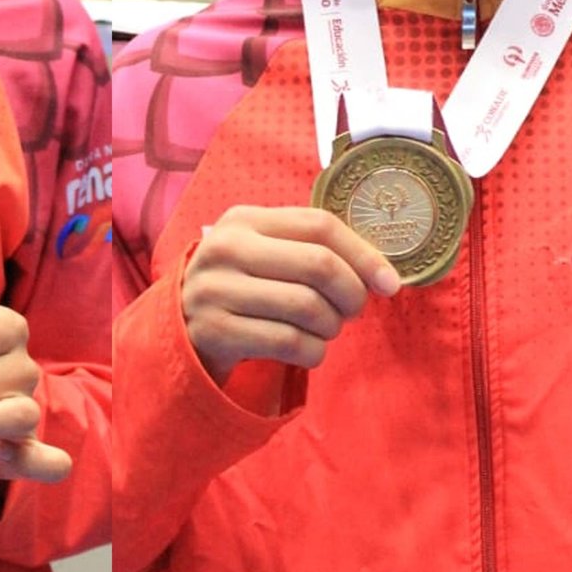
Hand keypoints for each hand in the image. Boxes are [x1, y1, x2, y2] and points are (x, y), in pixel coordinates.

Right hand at [181, 206, 400, 385]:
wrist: (182, 325)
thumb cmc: (242, 285)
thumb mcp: (263, 251)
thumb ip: (311, 249)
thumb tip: (383, 275)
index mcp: (244, 219)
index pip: (319, 224)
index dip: (363, 254)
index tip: (389, 283)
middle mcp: (226, 249)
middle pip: (318, 265)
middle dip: (352, 293)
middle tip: (354, 310)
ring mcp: (217, 291)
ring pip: (308, 307)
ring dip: (332, 326)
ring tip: (326, 328)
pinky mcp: (216, 333)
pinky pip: (290, 343)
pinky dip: (314, 351)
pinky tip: (308, 348)